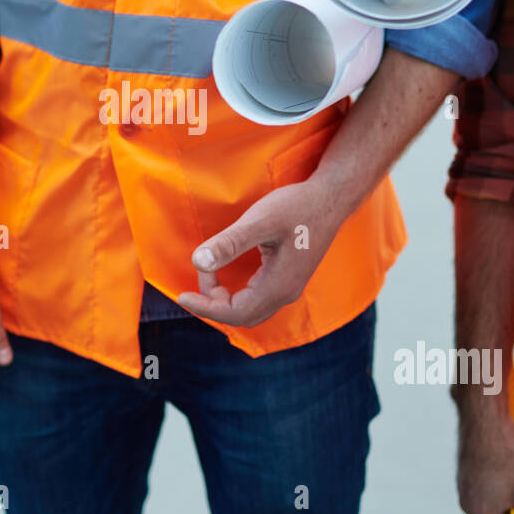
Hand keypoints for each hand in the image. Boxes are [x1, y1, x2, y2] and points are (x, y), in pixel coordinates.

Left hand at [177, 178, 341, 327]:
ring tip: (209, 277)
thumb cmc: (297, 206)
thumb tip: (198, 262)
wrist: (331, 197)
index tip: (182, 295)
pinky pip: (259, 299)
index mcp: (278, 286)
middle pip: (242, 316)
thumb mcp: (260, 220)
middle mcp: (286, 293)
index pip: (235, 313)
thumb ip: (230, 243)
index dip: (206, 307)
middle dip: (215, 304)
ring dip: (226, 300)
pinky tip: (227, 275)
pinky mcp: (290, 278)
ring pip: (251, 309)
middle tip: (197, 279)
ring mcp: (290, 287)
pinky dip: (238, 295)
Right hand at [456, 403, 513, 513]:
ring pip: (486, 508)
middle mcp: (469, 503)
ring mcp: (465, 486)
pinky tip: (511, 477)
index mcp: (482, 513)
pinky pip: (481, 491)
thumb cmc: (506, 451)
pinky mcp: (465, 472)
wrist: (484, 418)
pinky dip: (495, 492)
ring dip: (503, 508)